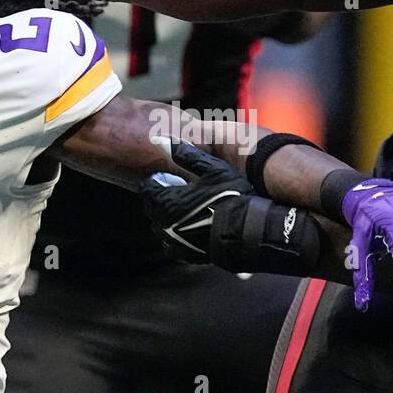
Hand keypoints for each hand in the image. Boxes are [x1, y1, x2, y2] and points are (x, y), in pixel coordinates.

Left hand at [140, 141, 253, 263]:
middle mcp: (163, 223)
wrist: (246, 232)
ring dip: (168, 215)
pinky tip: (193, 225)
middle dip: (162, 196)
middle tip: (182, 190)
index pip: (147, 188)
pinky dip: (176, 232)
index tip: (173, 177)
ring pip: (159, 225)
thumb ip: (185, 154)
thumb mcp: (212, 169)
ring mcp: (172, 241)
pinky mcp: (183, 254)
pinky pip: (170, 241)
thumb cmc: (230, 198)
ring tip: (189, 208)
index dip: (159, 180)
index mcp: (166, 201)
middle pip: (151, 206)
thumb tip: (161, 139)